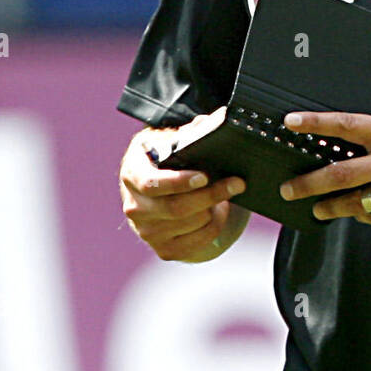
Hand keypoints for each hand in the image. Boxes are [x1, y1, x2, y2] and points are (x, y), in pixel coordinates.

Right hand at [118, 109, 246, 260]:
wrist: (155, 187)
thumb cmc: (165, 159)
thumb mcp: (171, 139)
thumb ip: (191, 131)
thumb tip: (217, 120)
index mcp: (132, 174)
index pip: (151, 183)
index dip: (178, 182)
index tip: (204, 176)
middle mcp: (134, 207)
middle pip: (176, 208)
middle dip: (211, 195)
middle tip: (237, 183)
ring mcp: (147, 231)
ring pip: (191, 224)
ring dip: (214, 208)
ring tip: (226, 192)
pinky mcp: (163, 249)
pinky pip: (196, 242)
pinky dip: (214, 226)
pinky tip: (218, 211)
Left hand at [279, 112, 370, 233]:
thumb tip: (350, 146)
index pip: (345, 125)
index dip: (314, 124)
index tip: (290, 123)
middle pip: (337, 174)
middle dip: (306, 183)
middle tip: (288, 188)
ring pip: (351, 204)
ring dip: (330, 206)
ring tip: (318, 207)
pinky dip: (364, 215)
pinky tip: (361, 212)